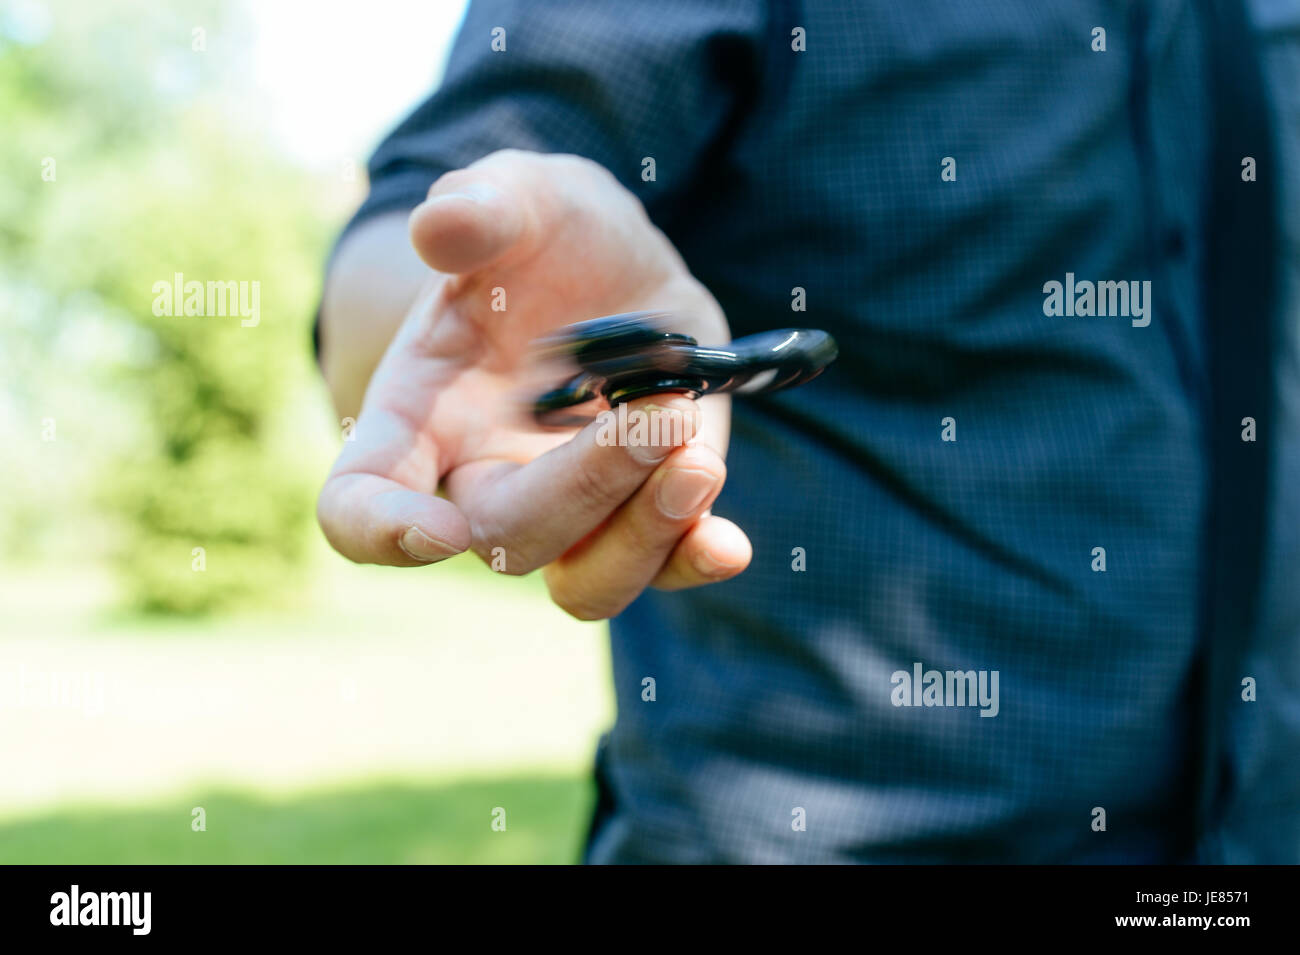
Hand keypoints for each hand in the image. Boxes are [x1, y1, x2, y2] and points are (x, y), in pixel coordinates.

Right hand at [317, 150, 751, 618]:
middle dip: (583, 487)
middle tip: (658, 413)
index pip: (358, 500)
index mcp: (415, 416)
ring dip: (642, 538)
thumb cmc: (538, 233)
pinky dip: (690, 561)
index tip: (436, 530)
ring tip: (697, 461)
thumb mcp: (516, 195)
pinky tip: (725, 540)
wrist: (610, 261)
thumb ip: (480, 205)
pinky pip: (659, 568)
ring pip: (584, 584)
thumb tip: (443, 228)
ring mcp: (569, 506)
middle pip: (505, 538)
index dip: (379, 531)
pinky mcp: (644, 507)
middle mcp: (482, 478)